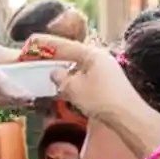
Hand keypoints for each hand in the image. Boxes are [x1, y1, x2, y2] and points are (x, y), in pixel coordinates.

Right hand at [26, 35, 145, 124]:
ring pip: (80, 67)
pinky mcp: (110, 83)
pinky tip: (67, 89)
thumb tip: (54, 73)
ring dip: (65, 71)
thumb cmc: (101, 99)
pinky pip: (87, 77)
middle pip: (73, 54)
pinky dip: (74, 80)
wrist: (129, 116)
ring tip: (50, 75)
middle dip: (55, 57)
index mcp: (92, 54)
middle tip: (38, 58)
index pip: (64, 45)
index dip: (46, 44)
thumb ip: (60, 78)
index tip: (30, 42)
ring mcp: (107, 70)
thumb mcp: (74, 89)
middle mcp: (101, 58)